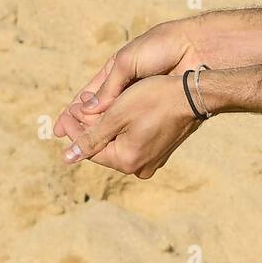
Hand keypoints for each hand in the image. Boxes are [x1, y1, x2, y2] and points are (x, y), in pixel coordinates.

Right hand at [54, 18, 206, 143]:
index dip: (73, 112)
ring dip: (104, 133)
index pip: (89, 97)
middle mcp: (127, 88)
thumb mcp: (128, 62)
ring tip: (89, 147)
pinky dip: (125, 135)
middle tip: (71, 141)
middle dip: (85, 127)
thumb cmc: (161, 48)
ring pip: (118, 122)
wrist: (196, 48)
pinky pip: (137, 126)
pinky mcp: (159, 110)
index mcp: (116, 72)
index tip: (59, 129)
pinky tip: (118, 147)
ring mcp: (143, 101)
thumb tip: (87, 110)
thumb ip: (109, 86)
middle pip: (101, 113)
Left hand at [61, 74, 200, 178]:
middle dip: (89, 126)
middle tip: (78, 105)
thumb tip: (67, 158)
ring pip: (118, 143)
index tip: (66, 110)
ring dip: (104, 125)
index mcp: (127, 161)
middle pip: (103, 147)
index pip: (89, 148)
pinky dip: (122, 128)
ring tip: (95, 107)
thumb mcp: (117, 114)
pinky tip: (118, 112)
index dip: (73, 129)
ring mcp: (152, 160)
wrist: (195, 95)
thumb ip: (90, 137)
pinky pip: (133, 141)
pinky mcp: (161, 150)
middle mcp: (139, 167)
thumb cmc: (155, 99)